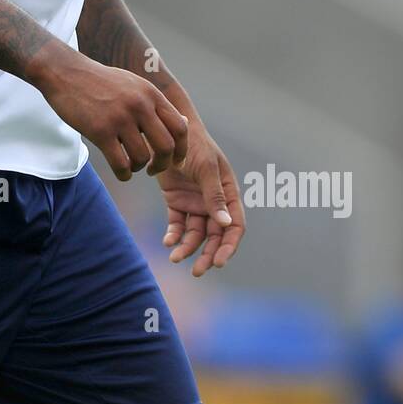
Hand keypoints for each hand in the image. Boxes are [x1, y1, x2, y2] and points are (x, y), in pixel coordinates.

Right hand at [32, 48, 188, 181]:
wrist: (66, 73)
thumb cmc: (100, 82)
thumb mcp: (134, 84)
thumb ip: (156, 104)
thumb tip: (183, 124)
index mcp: (150, 94)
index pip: (180, 127)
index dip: (182, 149)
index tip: (176, 161)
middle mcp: (139, 105)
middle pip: (166, 146)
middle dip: (163, 164)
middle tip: (153, 169)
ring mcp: (119, 118)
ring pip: (142, 158)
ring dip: (139, 168)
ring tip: (131, 165)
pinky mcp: (100, 130)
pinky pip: (120, 163)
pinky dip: (124, 174)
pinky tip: (121, 172)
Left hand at [158, 120, 244, 276]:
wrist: (168, 131)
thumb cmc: (194, 145)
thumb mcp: (207, 169)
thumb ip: (215, 197)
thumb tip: (226, 225)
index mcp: (228, 194)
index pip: (234, 226)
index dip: (229, 246)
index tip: (219, 262)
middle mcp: (214, 202)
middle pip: (214, 236)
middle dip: (207, 255)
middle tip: (197, 272)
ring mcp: (195, 203)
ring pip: (195, 234)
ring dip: (187, 248)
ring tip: (174, 257)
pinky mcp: (176, 202)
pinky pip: (177, 224)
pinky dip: (173, 235)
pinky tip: (167, 241)